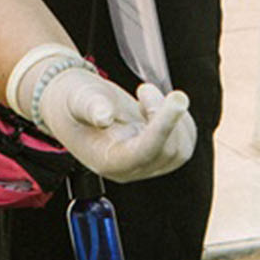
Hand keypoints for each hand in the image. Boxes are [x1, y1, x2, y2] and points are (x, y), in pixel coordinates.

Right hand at [39, 69, 196, 182]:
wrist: (73, 105)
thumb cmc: (72, 101)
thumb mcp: (77, 98)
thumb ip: (90, 106)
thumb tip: (104, 116)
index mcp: (106, 161)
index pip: (144, 151)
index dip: (163, 126)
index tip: (176, 99)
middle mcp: (128, 169)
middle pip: (167, 150)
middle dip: (164, 113)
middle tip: (143, 90)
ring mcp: (146, 164)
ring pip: (181, 149)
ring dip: (174, 117)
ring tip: (145, 97)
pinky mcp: (159, 155)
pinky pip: (186, 143)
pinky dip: (182, 121)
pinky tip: (159, 107)